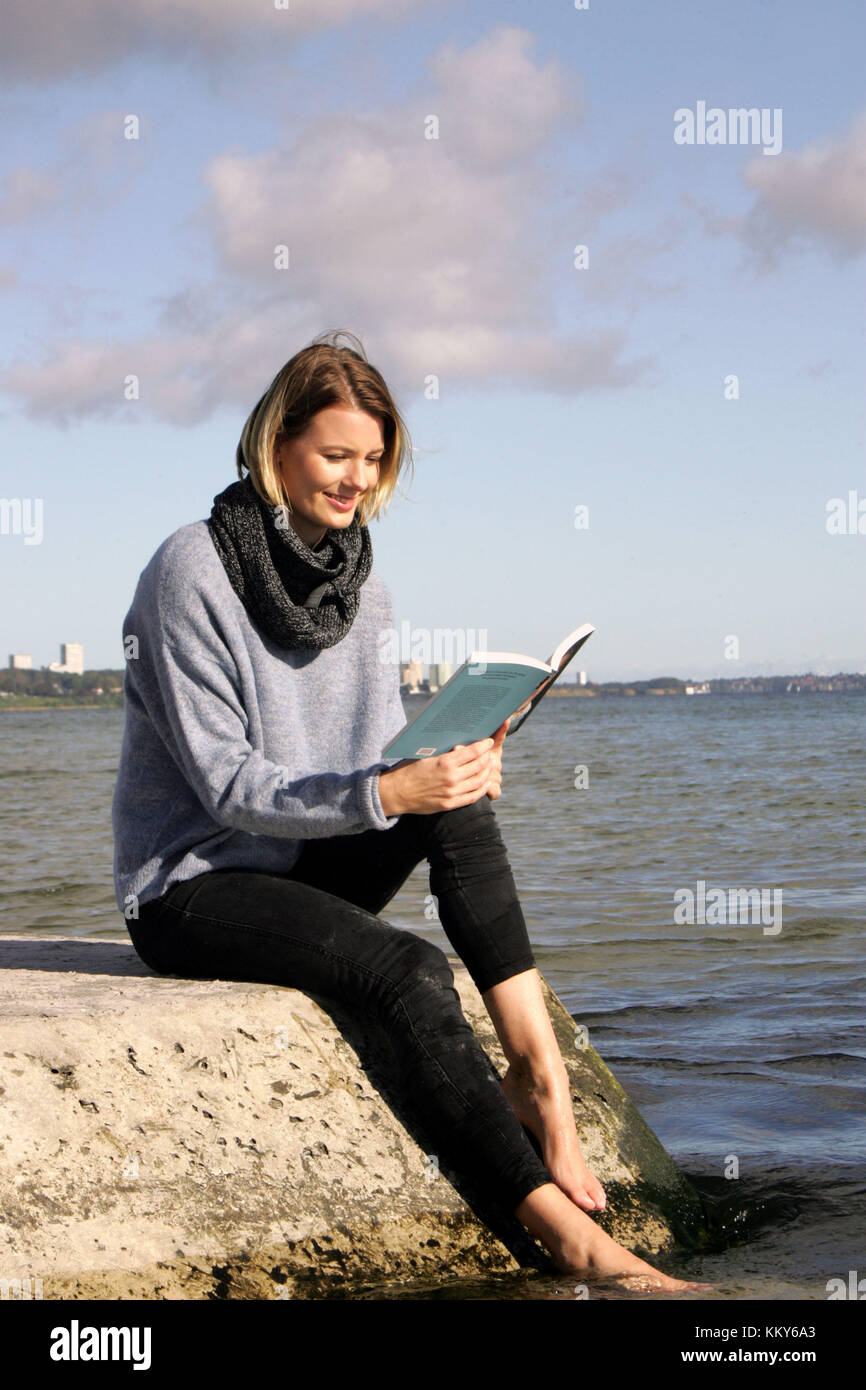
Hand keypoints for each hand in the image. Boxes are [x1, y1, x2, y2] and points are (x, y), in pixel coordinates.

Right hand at [379, 716, 509, 816]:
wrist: (395, 793)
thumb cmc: (408, 770)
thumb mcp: (425, 755)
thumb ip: (443, 751)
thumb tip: (460, 743)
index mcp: (444, 762)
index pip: (472, 752)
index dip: (483, 745)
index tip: (488, 741)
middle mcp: (451, 778)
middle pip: (479, 766)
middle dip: (487, 758)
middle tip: (490, 753)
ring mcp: (452, 793)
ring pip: (479, 781)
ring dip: (487, 772)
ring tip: (489, 766)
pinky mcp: (450, 804)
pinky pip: (473, 797)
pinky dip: (482, 789)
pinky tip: (485, 783)